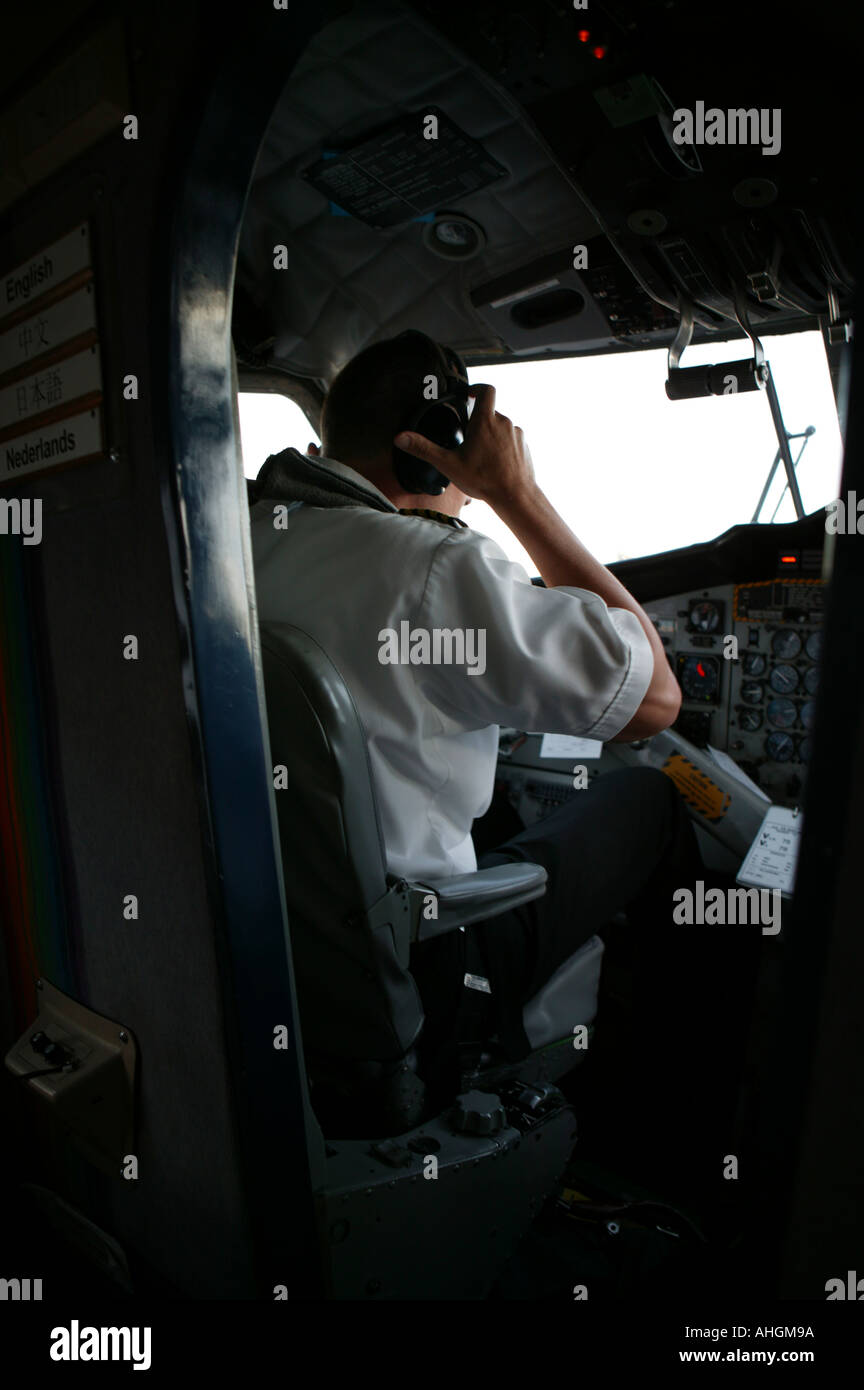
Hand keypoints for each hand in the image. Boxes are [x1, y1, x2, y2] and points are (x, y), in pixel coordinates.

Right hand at [394, 384, 536, 509]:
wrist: (515, 495)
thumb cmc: (483, 479)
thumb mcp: (448, 464)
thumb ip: (424, 449)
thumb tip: (401, 438)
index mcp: (485, 421)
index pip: (486, 390)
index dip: (476, 388)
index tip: (468, 395)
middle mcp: (503, 422)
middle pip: (489, 412)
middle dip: (477, 422)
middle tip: (467, 440)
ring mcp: (516, 433)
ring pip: (500, 427)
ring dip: (490, 436)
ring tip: (480, 457)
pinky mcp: (523, 446)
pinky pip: (510, 440)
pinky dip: (502, 447)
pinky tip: (494, 464)